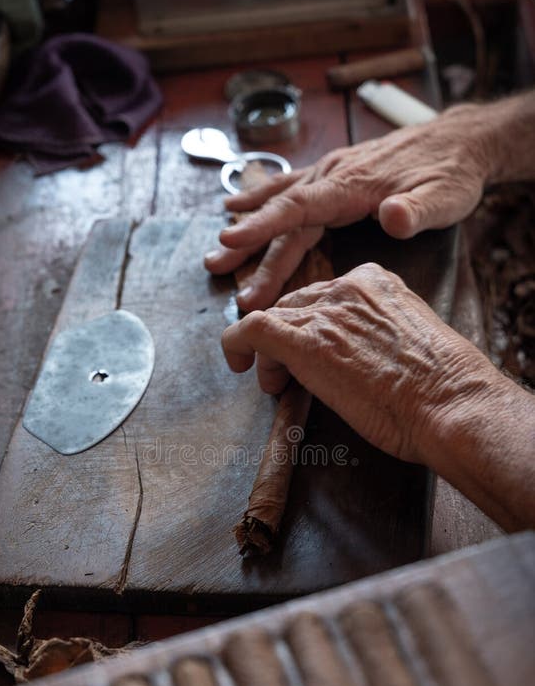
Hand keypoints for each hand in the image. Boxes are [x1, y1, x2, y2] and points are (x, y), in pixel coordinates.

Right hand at [207, 103, 495, 310]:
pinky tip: (238, 205)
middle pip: (283, 213)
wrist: (461, 141)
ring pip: (280, 201)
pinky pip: (290, 188)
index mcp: (352, 185)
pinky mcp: (335, 175)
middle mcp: (333, 175)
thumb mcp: (445, 197)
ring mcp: (331, 173)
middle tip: (214, 268)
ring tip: (216, 254)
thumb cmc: (453, 174)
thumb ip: (417, 210)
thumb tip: (393, 217)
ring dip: (247, 226)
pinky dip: (262, 199)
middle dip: (247, 243)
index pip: (299, 207)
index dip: (263, 225)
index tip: (230, 238)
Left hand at [221, 262, 498, 464]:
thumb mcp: (410, 343)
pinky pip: (250, 329)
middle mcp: (347, 286)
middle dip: (285, 339)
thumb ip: (377, 336)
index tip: (310, 354)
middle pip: (294, 304)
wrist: (450, 404)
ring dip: (266, 352)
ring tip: (274, 384)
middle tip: (287, 376)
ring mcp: (324, 311)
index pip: (324, 294)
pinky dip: (235, 344)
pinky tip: (237, 365)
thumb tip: (354, 357)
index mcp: (377, 281)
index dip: (309, 325)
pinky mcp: (303, 341)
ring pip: (271, 317)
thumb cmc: (443, 389)